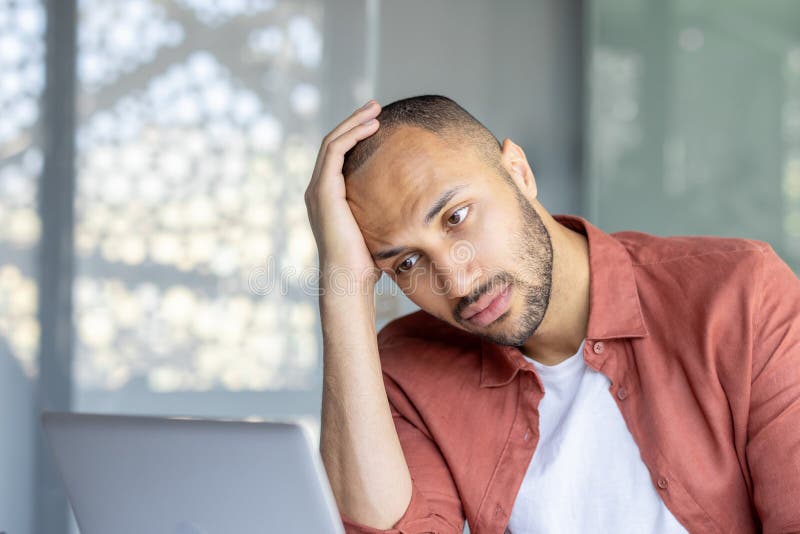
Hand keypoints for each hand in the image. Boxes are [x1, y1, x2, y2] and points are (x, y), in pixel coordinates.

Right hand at [305, 100, 381, 292]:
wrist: (349, 279)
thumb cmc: (367, 262)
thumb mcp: (377, 227)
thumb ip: (382, 211)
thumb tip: (412, 205)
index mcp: (328, 196)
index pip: (337, 155)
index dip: (354, 134)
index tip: (376, 122)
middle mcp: (318, 189)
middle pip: (332, 142)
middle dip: (354, 121)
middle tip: (375, 106)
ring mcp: (317, 189)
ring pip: (332, 142)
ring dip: (353, 123)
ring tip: (374, 110)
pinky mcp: (323, 191)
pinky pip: (334, 152)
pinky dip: (351, 135)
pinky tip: (371, 128)